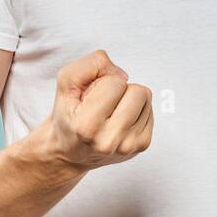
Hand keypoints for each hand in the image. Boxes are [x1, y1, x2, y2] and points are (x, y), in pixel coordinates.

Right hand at [46, 49, 153, 168]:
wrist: (71, 151)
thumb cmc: (69, 113)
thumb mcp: (66, 83)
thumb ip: (89, 65)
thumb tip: (123, 75)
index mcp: (86, 127)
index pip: (115, 83)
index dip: (102, 82)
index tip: (91, 97)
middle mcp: (108, 142)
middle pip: (138, 91)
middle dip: (121, 88)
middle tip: (103, 102)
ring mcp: (127, 146)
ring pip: (146, 97)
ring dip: (129, 97)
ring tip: (111, 110)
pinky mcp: (141, 145)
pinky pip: (150, 110)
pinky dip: (136, 109)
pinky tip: (120, 119)